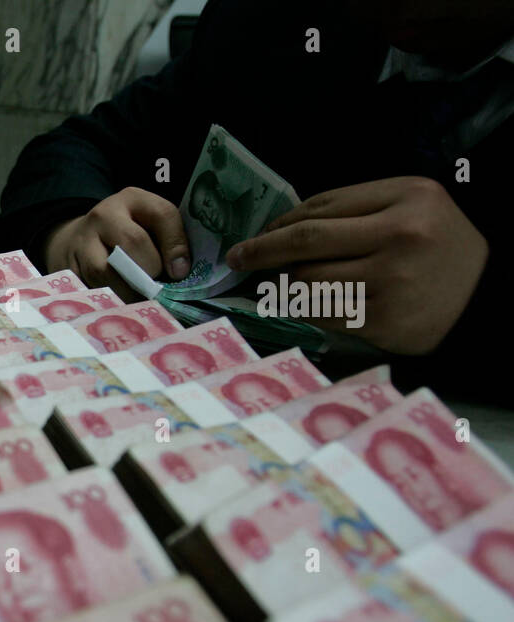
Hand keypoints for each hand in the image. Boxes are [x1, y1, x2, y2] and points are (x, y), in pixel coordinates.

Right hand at [43, 187, 190, 298]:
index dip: (175, 245)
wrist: (80, 239)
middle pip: (132, 242)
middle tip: (156, 285)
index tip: (180, 272)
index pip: (162, 214)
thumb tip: (178, 272)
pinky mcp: (68, 268)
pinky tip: (120, 303)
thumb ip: (170, 240)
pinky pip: (90, 289)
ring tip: (140, 298)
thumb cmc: (127, 234)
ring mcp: (82, 242)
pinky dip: (110, 300)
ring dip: (129, 291)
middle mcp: (103, 215)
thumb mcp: (149, 225)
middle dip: (150, 269)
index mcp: (132, 199)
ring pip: (106, 271)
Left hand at [226, 176, 488, 354]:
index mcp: (407, 197)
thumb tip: (281, 229)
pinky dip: (305, 311)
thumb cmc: (437, 247)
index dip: (278, 225)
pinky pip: (324, 315)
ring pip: (310, 282)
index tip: (251, 237)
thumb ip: (354, 210)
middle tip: (238, 259)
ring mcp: (394, 281)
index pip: (322, 208)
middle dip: (263, 252)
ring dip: (285, 285)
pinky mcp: (386, 321)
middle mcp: (401, 236)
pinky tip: (301, 307)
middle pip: (308, 242)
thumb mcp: (410, 207)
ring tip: (279, 285)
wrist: (486, 295)